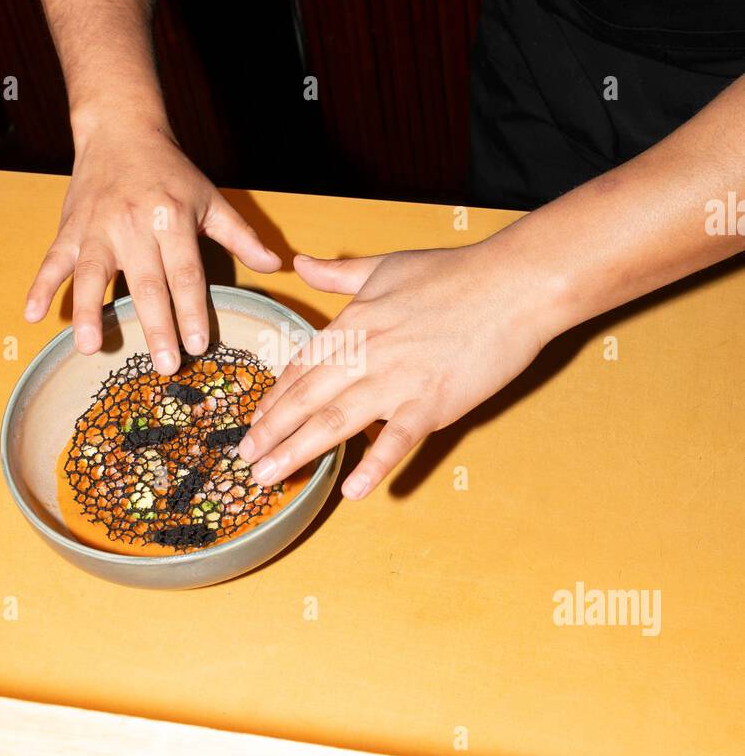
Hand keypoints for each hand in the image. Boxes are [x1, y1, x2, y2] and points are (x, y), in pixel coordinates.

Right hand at [24, 115, 279, 373]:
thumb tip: (275, 264)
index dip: (190, 310)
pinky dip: (41, 287)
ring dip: (89, 312)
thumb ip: (240, 236)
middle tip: (164, 366)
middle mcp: (133, 225)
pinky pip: (53, 261)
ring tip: (91, 348)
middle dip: (155, 326)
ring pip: (93, 275)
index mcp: (172, 220)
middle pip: (145, 283)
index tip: (197, 345)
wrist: (120, 130)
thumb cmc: (171, 172)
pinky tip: (33, 316)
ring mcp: (97, 229)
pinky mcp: (70, 230)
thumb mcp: (210, 198)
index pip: (185, 273)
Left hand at [237, 235, 560, 497]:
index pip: (302, 366)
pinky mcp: (433, 402)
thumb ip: (338, 274)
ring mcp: (398, 380)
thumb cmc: (454, 273)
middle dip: (270, 432)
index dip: (276, 398)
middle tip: (243, 461)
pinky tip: (352, 491)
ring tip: (268, 478)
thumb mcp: (385, 267)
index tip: (255, 422)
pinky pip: (397, 440)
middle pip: (305, 399)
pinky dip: (373, 465)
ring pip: (335, 422)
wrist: (513, 284)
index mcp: (354, 323)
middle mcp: (366, 353)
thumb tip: (301, 264)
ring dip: (298, 452)